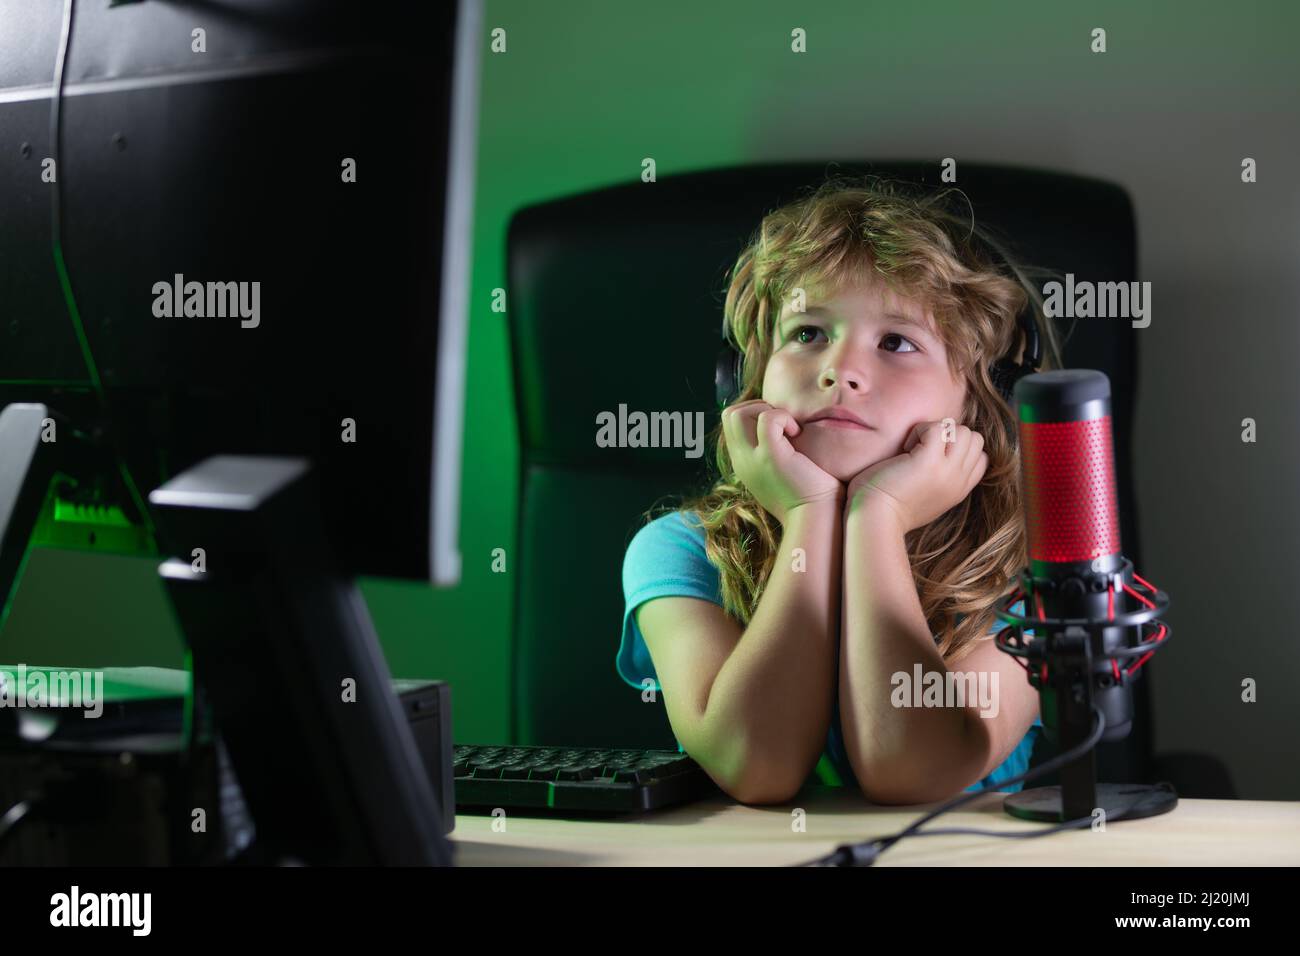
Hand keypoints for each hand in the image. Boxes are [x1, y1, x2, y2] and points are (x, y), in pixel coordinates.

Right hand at [722, 399, 843, 524]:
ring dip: (766, 411)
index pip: (731, 424)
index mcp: (743, 463)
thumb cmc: (808, 495)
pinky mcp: (770, 457)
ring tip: (789, 428)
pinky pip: (766, 420)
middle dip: (756, 407)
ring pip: (737, 413)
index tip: (779, 426)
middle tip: (783, 424)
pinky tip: (797, 433)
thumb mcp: (782, 473)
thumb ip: (774, 454)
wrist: (815, 518)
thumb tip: (786, 432)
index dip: (754, 414)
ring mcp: (752, 459)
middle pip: (729, 414)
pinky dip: (783, 418)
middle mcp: (741, 461)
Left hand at [845, 420, 986, 532]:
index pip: (981, 458)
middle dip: (949, 435)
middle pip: (975, 439)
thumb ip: (940, 482)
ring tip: (914, 449)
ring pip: (964, 431)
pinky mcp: (928, 462)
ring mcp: (947, 472)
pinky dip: (919, 430)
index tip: (931, 457)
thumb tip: (938, 458)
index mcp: (959, 490)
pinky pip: (938, 427)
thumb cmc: (887, 508)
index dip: (958, 449)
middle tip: (921, 451)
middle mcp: (958, 481)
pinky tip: (904, 448)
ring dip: (936, 431)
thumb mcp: (925, 498)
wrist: (874, 520)